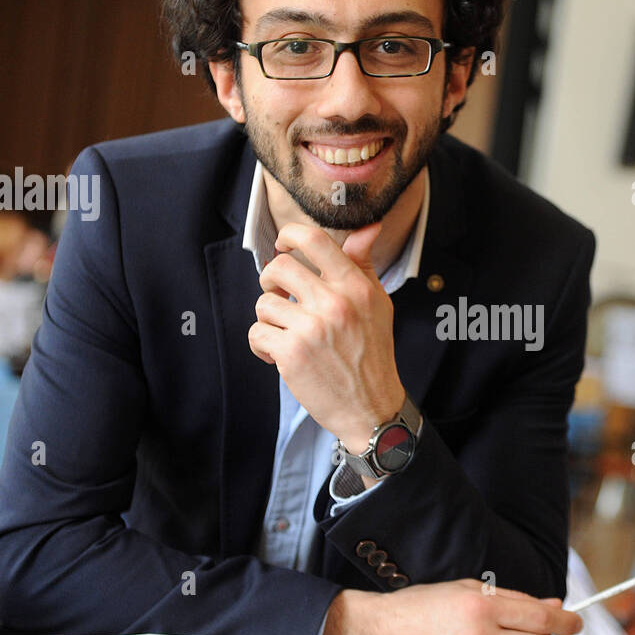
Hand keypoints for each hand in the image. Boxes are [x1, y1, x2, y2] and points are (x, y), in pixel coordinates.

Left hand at [248, 221, 405, 451]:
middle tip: (280, 297)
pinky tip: (278, 354)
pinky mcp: (292, 354)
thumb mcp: (377, 304)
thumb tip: (368, 228)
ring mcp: (311, 329)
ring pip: (264, 304)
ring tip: (285, 333)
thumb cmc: (373, 353)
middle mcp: (334, 304)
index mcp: (355, 287)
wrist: (370, 407)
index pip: (315, 240)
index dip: (289, 235)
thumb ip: (364, 265)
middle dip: (271, 281)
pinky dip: (262, 345)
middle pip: (279, 267)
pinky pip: (257, 333)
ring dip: (269, 319)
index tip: (283, 244)